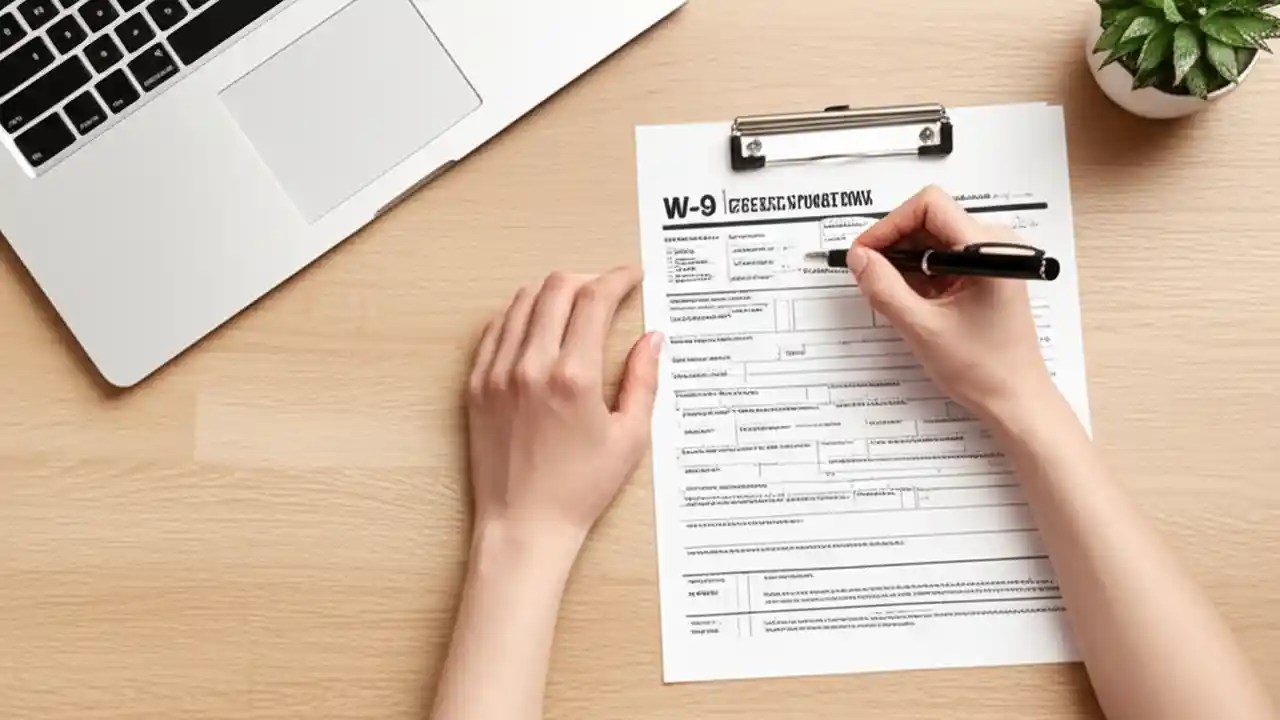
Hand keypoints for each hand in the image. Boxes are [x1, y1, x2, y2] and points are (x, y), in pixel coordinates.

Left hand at [466, 266, 661, 545]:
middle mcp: (530, 366)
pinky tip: (536, 329)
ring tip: (573, 307)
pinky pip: (494, 331)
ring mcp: (497, 374)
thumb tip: (652, 339)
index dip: (618, 279)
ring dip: (551, 293)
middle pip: (556, 288)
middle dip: (586, 279)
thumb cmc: (580, 489)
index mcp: (573, 376)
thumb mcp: (630, 437)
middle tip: (605, 291)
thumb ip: (644, 380)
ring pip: (520, 302)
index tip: (632, 277)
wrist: (525, 525)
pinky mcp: (476, 387)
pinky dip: (518, 318)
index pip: (595, 299)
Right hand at [849, 186, 1055, 421]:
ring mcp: (989, 259)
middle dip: (893, 244)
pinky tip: (910, 301)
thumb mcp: (922, 328)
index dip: (890, 225)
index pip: (929, 206)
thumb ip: (885, 288)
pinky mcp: (983, 274)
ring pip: (932, 239)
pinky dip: (918, 275)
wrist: (1015, 399)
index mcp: (988, 250)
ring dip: (905, 261)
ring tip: (891, 294)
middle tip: (869, 275)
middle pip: (928, 219)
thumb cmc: (985, 369)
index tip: (866, 253)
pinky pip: (941, 259)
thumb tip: (859, 258)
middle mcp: (994, 246)